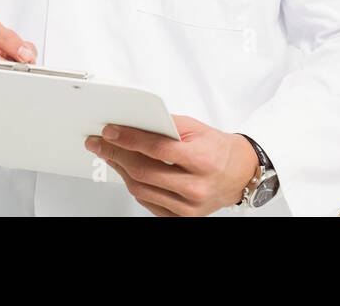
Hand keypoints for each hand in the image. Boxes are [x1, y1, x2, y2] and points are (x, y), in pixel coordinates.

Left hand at [84, 115, 260, 216]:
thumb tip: (134, 122)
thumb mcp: (196, 128)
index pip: (156, 149)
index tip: (110, 131)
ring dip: (120, 170)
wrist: (240, 173)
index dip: (129, 139)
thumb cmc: (218, 149)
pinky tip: (127, 172)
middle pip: (143, 172)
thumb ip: (166, 125)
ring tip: (111, 155)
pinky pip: (148, 203)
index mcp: (201, 159)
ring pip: (141, 189)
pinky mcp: (183, 218)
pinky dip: (134, 186)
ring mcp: (188, 206)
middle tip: (99, 143)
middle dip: (116, 154)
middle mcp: (195, 187)